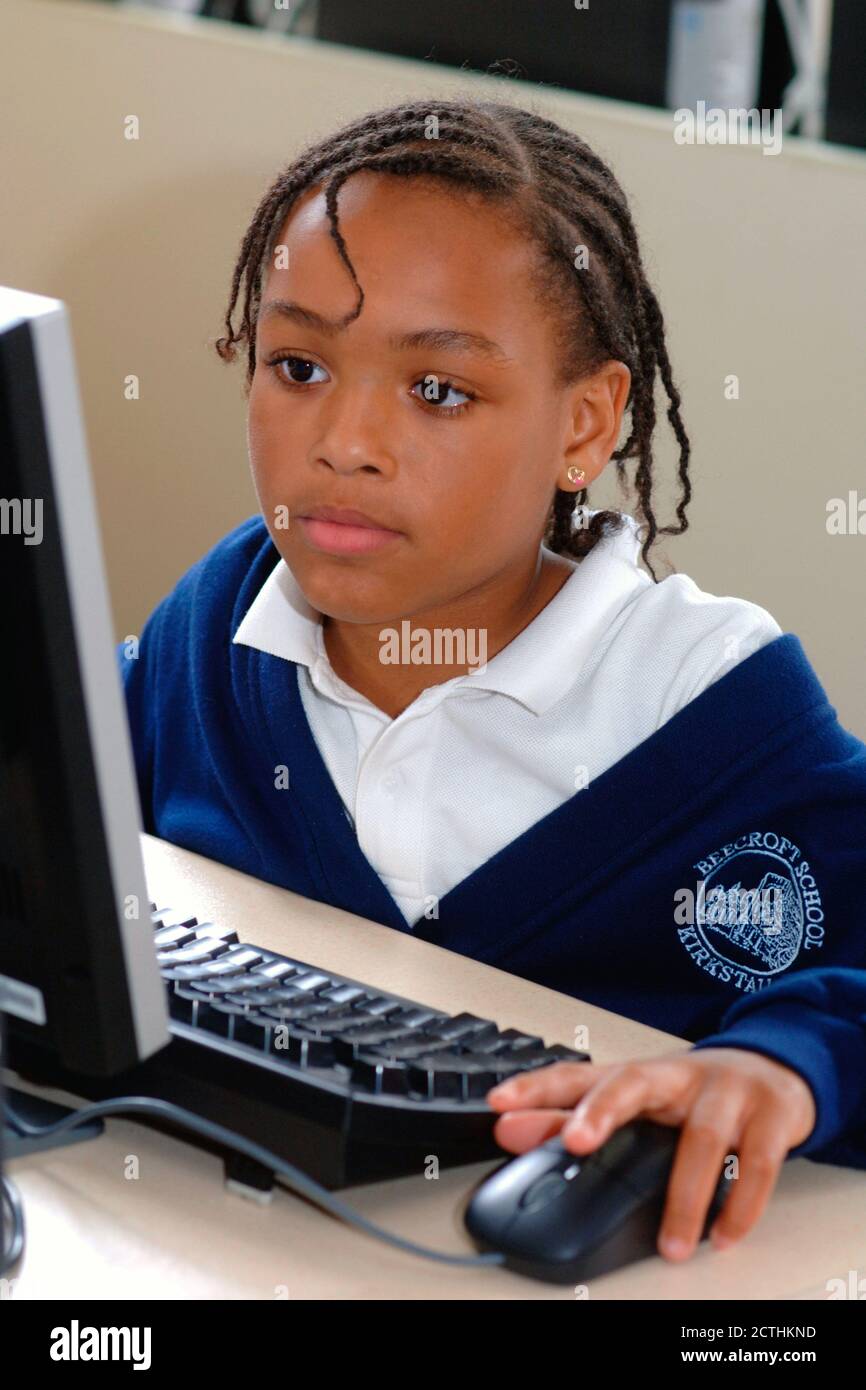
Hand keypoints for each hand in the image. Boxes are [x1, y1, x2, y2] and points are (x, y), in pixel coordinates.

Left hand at [485, 1048, 816, 1261]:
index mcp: (637, 1074)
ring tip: (671, 1245)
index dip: (537, 1088)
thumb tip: (511, 1130)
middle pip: (633, 1083)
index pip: (578, 1075)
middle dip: (601, 1110)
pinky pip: (758, 1164)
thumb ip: (571, 1118)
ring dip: (685, 1196)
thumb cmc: (692, 1093)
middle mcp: (677, 1075)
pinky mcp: (770, 1117)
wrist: (775, 1071)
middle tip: (575, 1140)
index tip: (500, 1103)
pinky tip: (723, 1235)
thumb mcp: (635, 1104)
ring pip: (702, 1137)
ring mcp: (726, 1091)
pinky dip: (740, 1206)